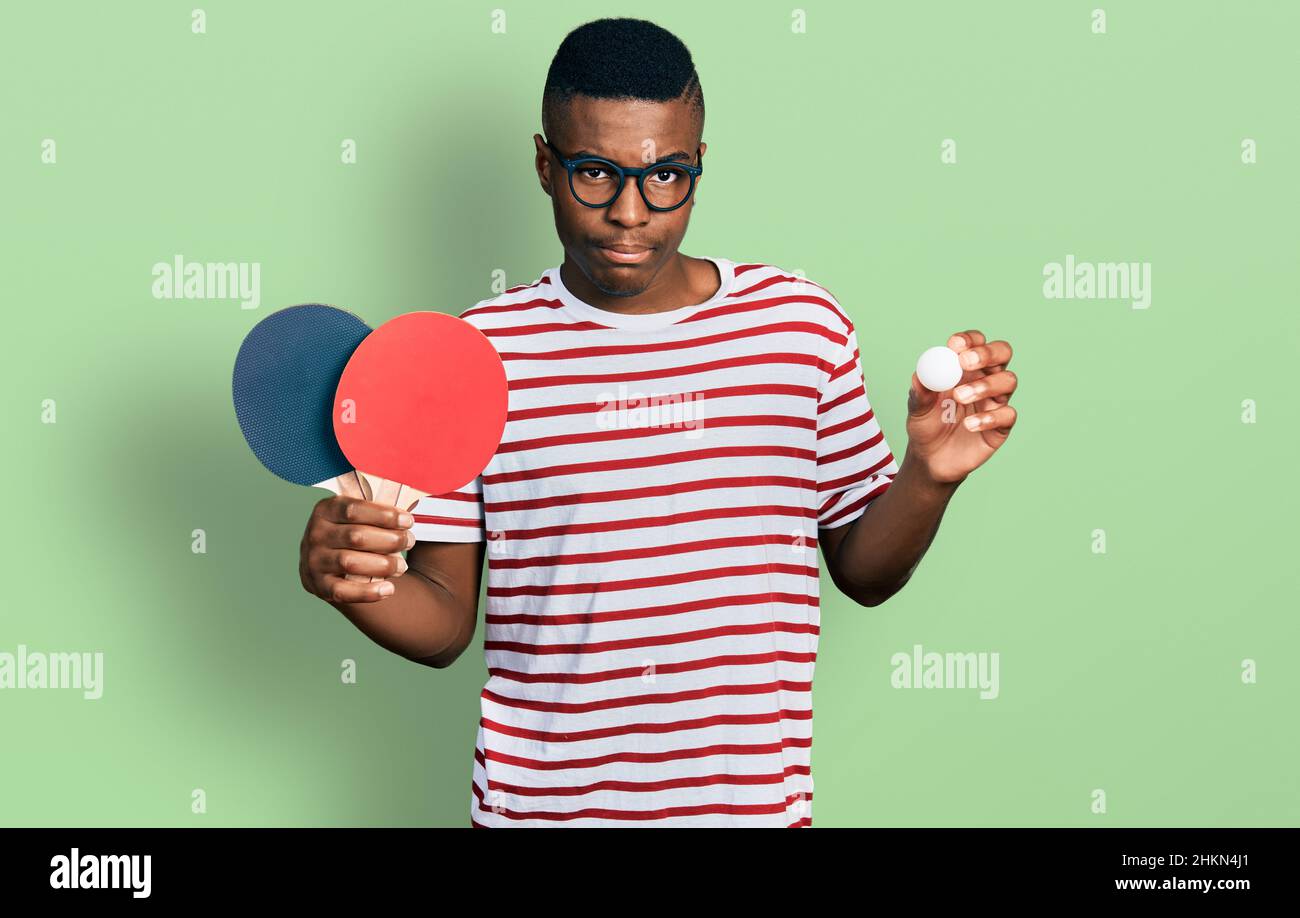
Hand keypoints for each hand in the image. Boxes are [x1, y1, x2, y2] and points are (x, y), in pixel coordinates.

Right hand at [299, 493, 415, 603]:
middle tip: (409, 542)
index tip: (409, 521)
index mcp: (326, 510)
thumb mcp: (359, 516)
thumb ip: (378, 511)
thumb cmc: (354, 533)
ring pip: (351, 563)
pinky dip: (368, 592)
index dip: (384, 516)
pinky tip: (389, 589)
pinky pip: (343, 591)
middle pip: (356, 537)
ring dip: (383, 565)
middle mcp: (315, 534)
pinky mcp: (318, 586)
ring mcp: (314, 561)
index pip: (354, 510)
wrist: (327, 562)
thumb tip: (410, 507)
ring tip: (402, 566)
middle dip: (390, 540)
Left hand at [905, 329, 1017, 483]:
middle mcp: (985, 379)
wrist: (930, 459)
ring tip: (959, 397)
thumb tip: (919, 375)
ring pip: (1008, 381)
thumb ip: (919, 392)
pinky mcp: (1002, 426)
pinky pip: (1008, 415)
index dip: (969, 340)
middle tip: (965, 363)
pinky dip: (989, 417)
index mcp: (965, 368)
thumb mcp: (917, 408)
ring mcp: (996, 401)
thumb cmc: (926, 425)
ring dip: (985, 385)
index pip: (976, 343)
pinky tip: (969, 425)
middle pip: (1002, 354)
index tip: (954, 345)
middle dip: (987, 353)